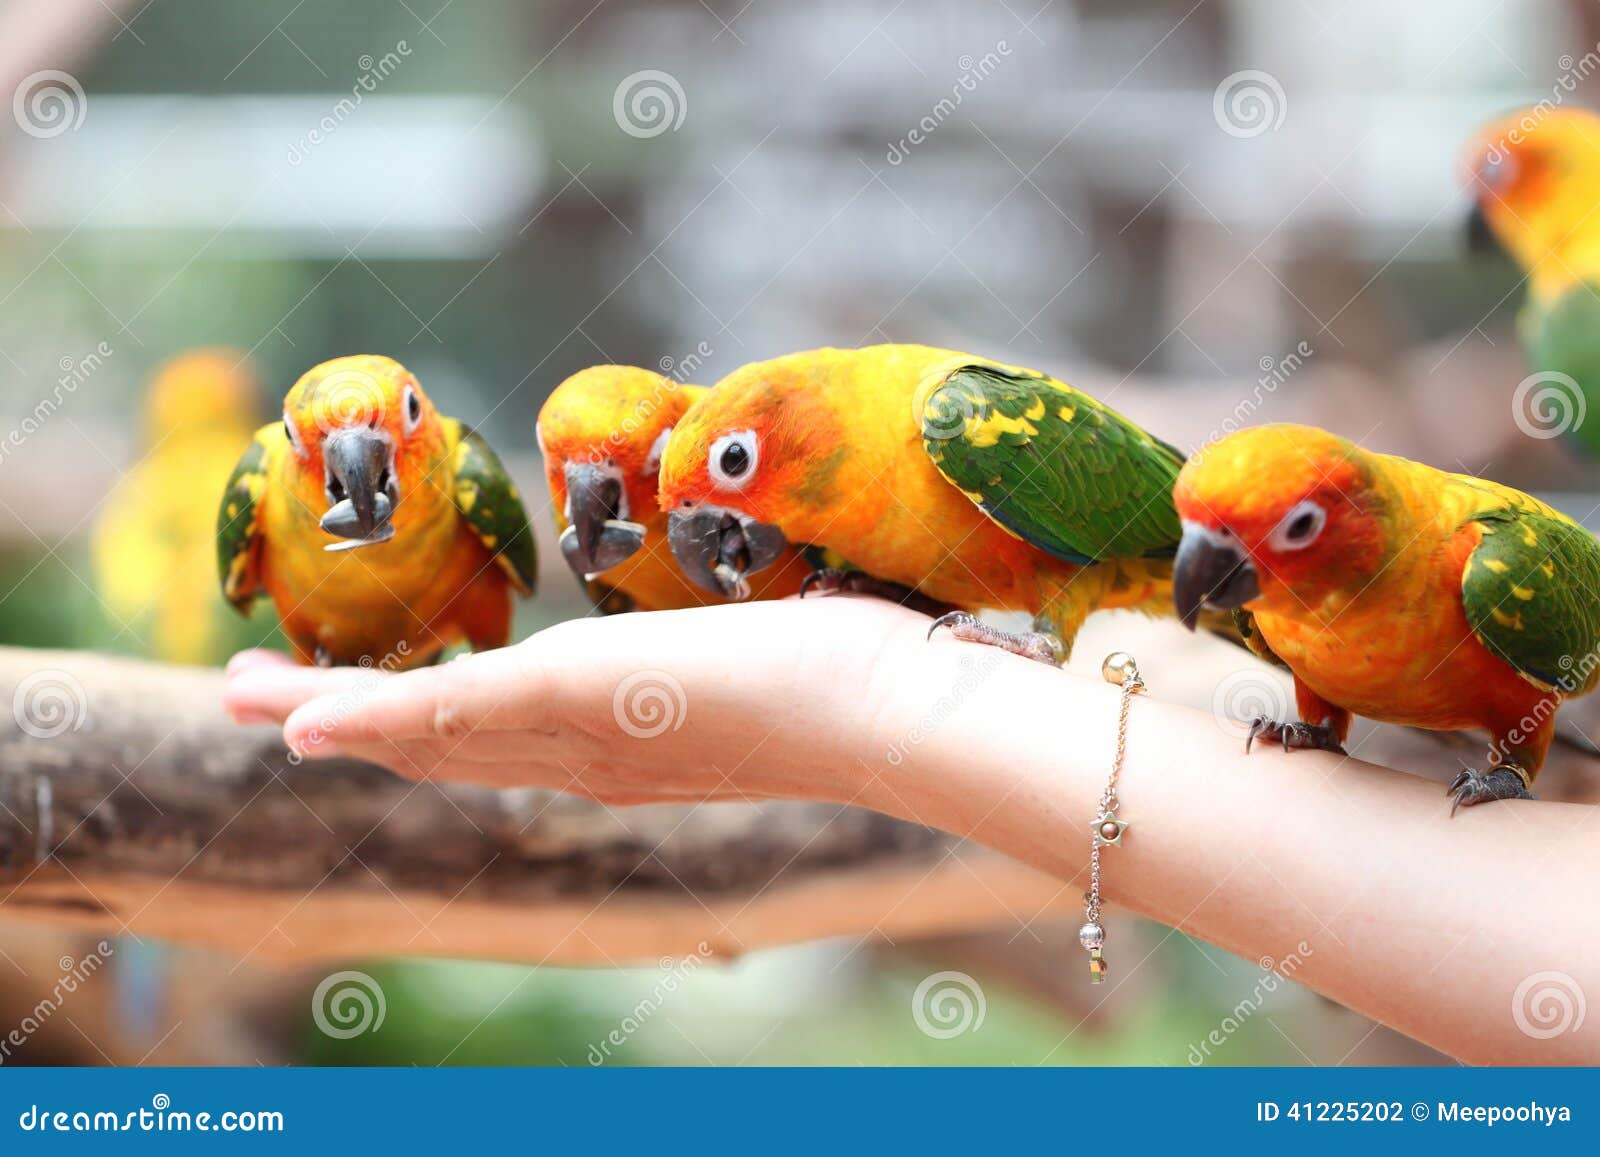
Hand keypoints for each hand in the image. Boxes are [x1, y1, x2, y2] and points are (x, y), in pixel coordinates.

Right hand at [222, 596, 958, 805]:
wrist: (895, 714)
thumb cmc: (854, 678)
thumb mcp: (769, 657)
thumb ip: (724, 654)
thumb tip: (728, 640)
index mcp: (621, 748)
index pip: (500, 742)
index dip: (419, 729)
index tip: (361, 713)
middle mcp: (587, 759)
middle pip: (439, 747)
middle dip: (347, 728)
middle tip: (261, 709)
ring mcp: (580, 737)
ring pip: (427, 733)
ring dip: (333, 719)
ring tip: (250, 702)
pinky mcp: (582, 699)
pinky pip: (451, 714)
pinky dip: (372, 717)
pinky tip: (307, 714)